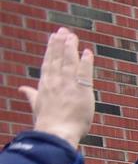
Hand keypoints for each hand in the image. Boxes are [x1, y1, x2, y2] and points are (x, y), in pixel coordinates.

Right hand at [22, 28, 94, 148]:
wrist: (57, 133)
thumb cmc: (47, 123)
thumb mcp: (37, 106)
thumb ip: (31, 95)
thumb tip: (22, 88)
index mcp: (44, 85)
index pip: (48, 63)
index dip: (52, 49)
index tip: (53, 37)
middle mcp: (55, 82)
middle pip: (58, 58)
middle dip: (61, 43)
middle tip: (64, 31)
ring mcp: (68, 85)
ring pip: (70, 62)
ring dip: (72, 47)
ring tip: (73, 36)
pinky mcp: (81, 90)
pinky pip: (84, 72)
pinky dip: (86, 62)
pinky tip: (88, 52)